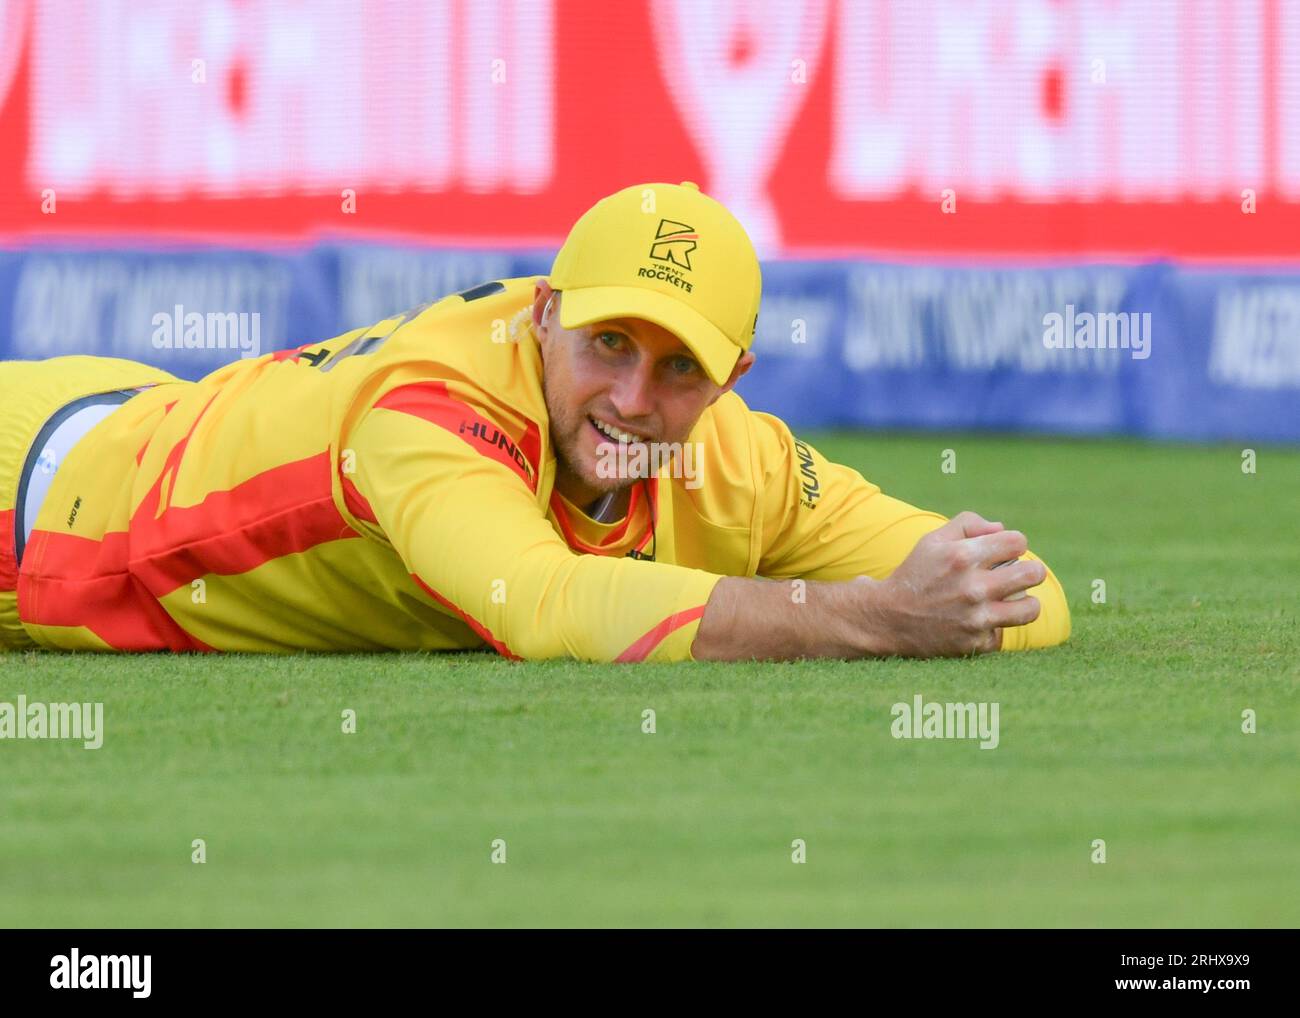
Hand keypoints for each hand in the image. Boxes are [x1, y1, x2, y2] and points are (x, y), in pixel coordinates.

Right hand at [856, 511, 1044, 656]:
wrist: (887, 619)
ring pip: (1031, 609)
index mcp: (963, 556)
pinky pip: (1004, 634)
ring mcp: (975, 618)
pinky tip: (981, 622)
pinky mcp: (974, 643)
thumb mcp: (933, 540)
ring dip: (1026, 602)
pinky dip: (995, 628)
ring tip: (1014, 599)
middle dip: (1031, 570)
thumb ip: (968, 524)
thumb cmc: (914, 574)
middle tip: (1020, 574)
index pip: (1018, 542)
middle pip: (1033, 573)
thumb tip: (1002, 529)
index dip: (1014, 544)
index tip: (1005, 552)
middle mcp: (973, 587)